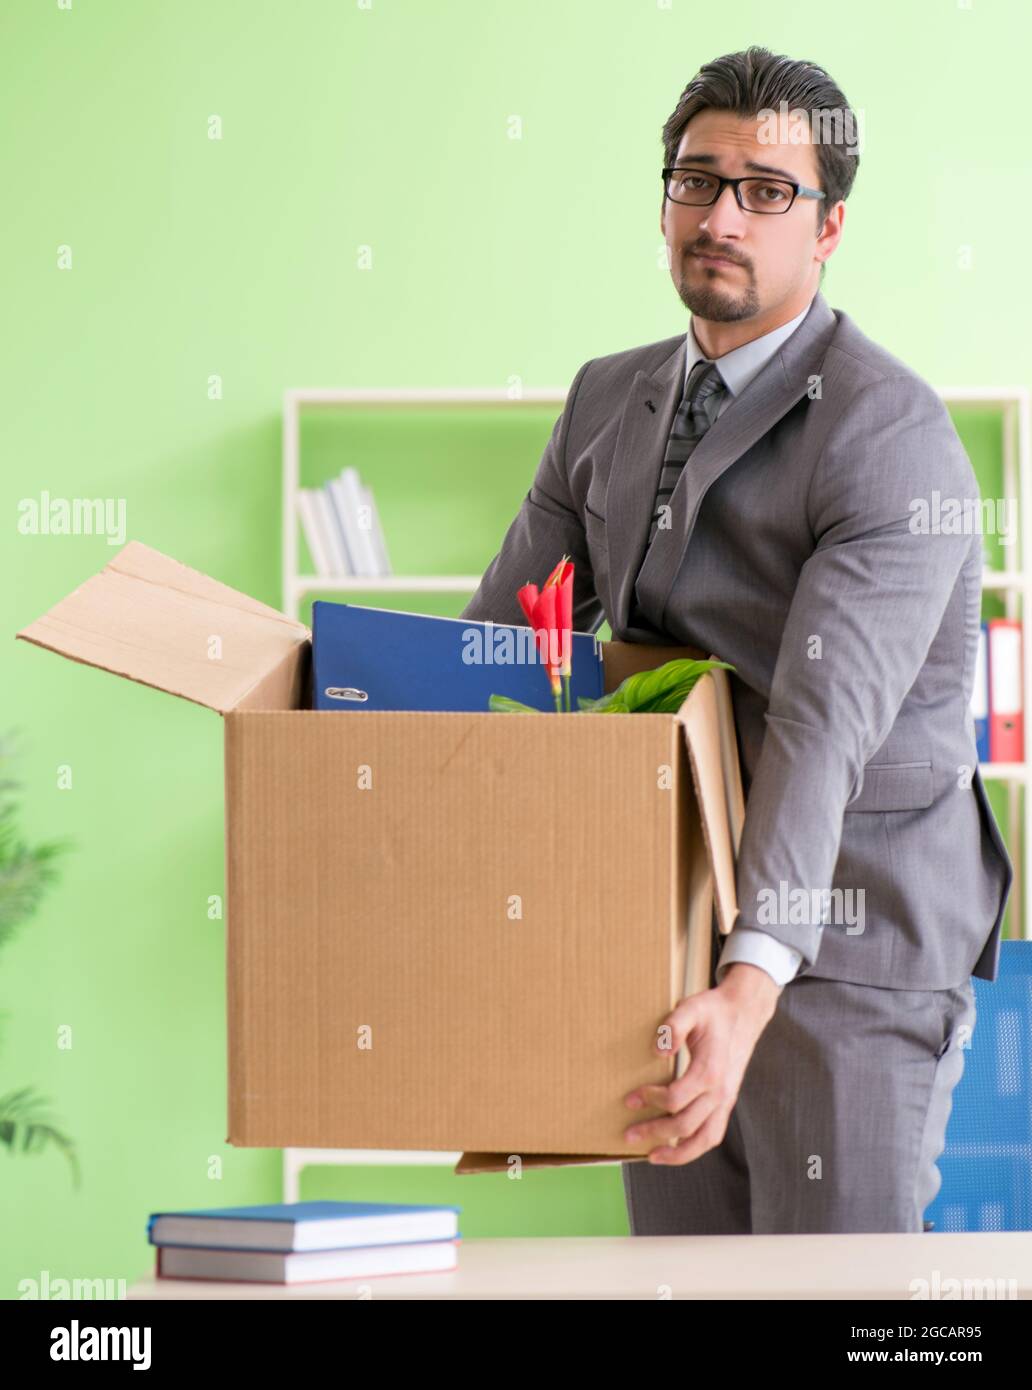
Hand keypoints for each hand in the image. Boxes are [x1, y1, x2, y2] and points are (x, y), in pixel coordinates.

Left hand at [622, 962, 780, 1164]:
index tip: (630, 1098)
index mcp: (709, 1071)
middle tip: (628, 1134)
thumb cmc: (712, 1011)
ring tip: (652, 1156)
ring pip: (704, 1139)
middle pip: (685, 1125)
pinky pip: (713, 1134)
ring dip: (677, 1153)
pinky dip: (695, 1147)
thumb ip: (673, 1026)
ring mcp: (725, 1100)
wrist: (744, 1013)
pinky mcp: (727, 1102)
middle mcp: (719, 1092)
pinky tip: (676, 1148)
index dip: (649, 1100)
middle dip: (654, 1132)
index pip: (674, 1099)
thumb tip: (657, 1050)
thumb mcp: (690, 1008)